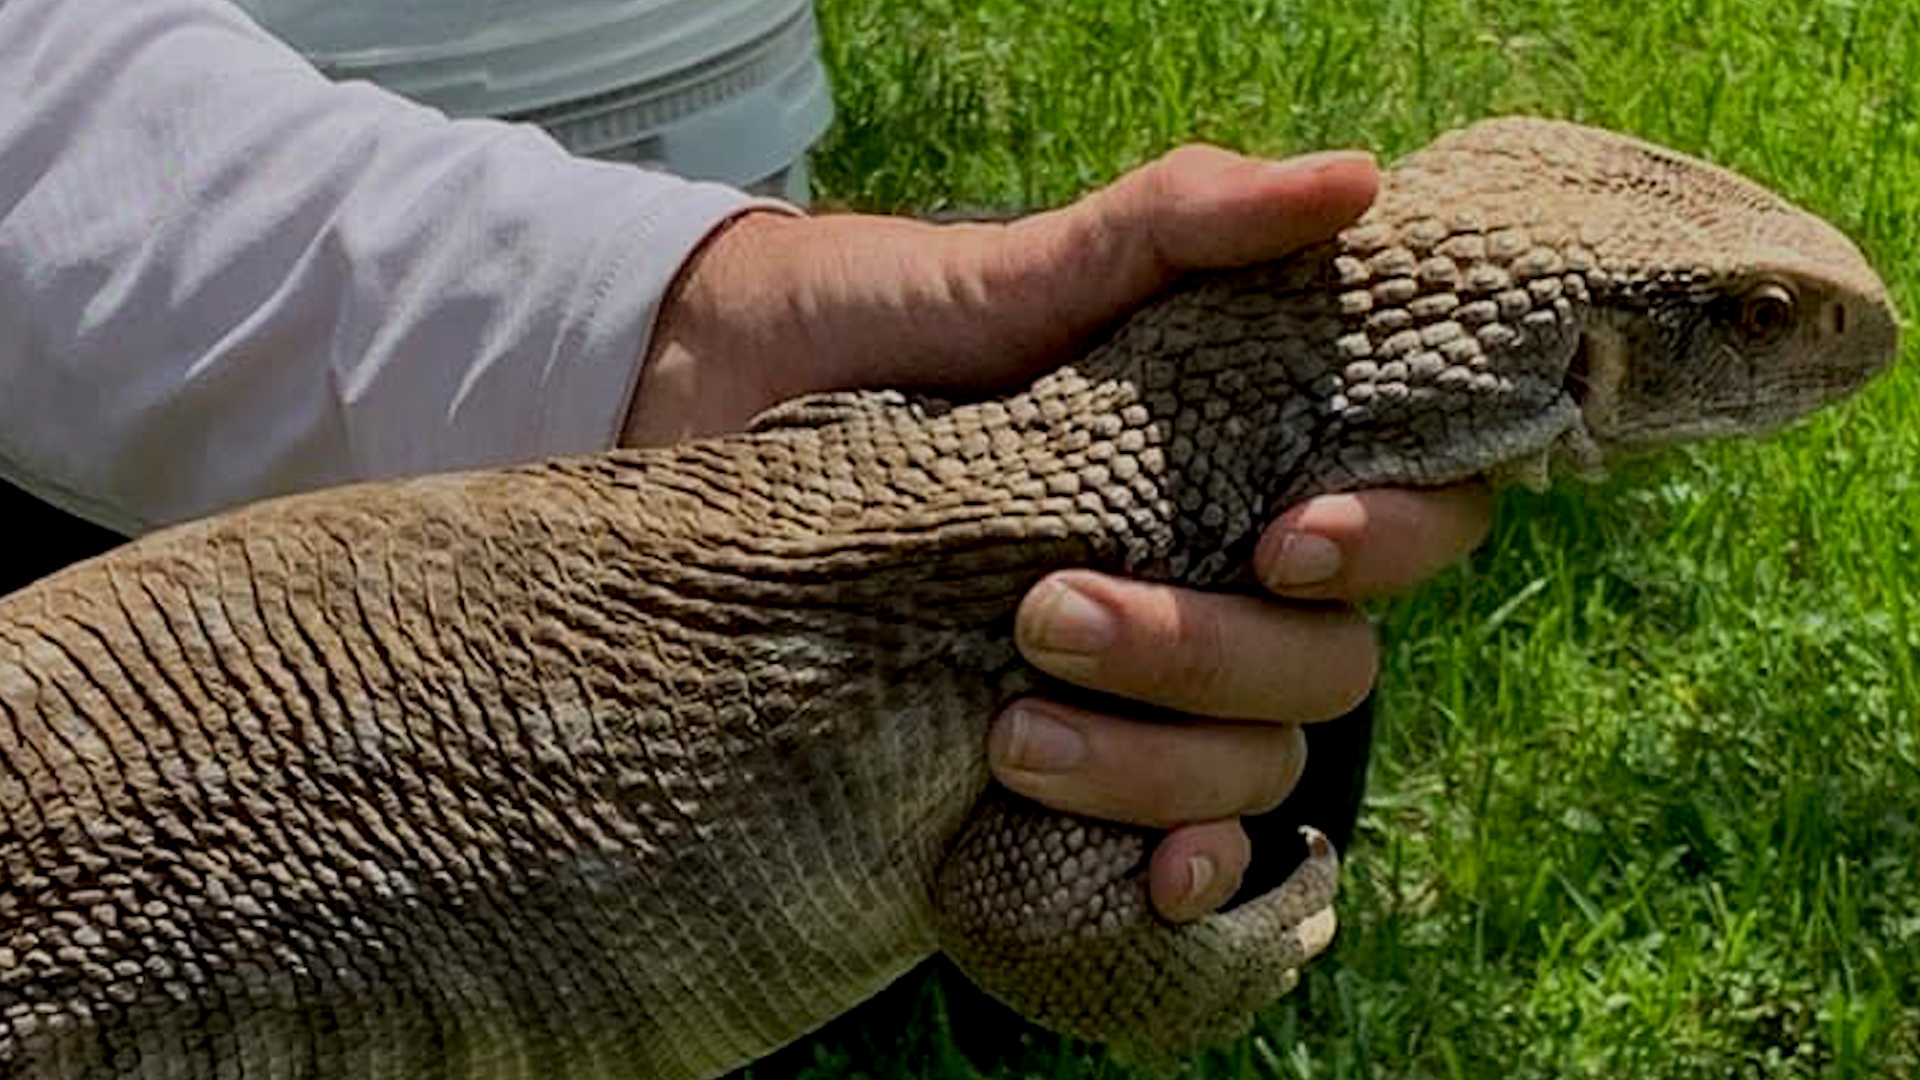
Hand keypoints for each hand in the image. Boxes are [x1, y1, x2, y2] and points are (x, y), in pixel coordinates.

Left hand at [624, 143, 1490, 921]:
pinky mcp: (1059, 783)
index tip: (1282, 542)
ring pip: (1251, 770)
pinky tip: (1142, 886)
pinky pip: (1168, 863)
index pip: (1407, 522)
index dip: (1389, 544)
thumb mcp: (1021, 270)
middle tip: (1046, 617)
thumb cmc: (887, 323)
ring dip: (1159, 772)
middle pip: (1324, 667)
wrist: (714, 416)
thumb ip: (1175, 227)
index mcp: (1240, 471)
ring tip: (1006, 735)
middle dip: (1205, 658)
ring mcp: (1142, 699)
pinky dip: (1176, 882)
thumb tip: (1356, 182)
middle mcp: (1213, 590)